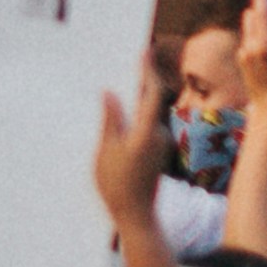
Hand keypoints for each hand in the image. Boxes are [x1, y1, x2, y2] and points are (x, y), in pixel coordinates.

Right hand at [92, 56, 169, 235]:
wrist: (136, 215)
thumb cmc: (117, 185)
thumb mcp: (107, 150)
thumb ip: (111, 119)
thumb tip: (110, 93)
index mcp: (146, 131)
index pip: (151, 93)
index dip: (148, 70)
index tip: (145, 50)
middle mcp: (158, 135)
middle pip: (152, 100)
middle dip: (142, 80)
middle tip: (132, 60)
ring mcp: (160, 144)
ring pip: (149, 113)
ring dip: (138, 98)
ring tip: (123, 82)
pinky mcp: (157, 152)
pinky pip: (147, 125)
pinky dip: (137, 115)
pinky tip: (123, 113)